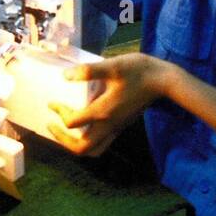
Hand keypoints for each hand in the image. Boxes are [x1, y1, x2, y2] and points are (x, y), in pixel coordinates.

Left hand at [47, 53, 180, 156]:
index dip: (59, 113)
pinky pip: (102, 143)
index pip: (73, 123)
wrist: (164, 80)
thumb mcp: (113, 65)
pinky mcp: (122, 125)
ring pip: (93, 149)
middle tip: (51, 125)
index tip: (53, 101)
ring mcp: (117, 127)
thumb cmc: (139, 71)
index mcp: (104, 112)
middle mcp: (109, 125)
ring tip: (64, 131)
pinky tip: (84, 125)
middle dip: (62, 140)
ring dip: (75, 144)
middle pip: (82, 148)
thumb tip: (65, 75)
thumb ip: (89, 70)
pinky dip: (88, 140)